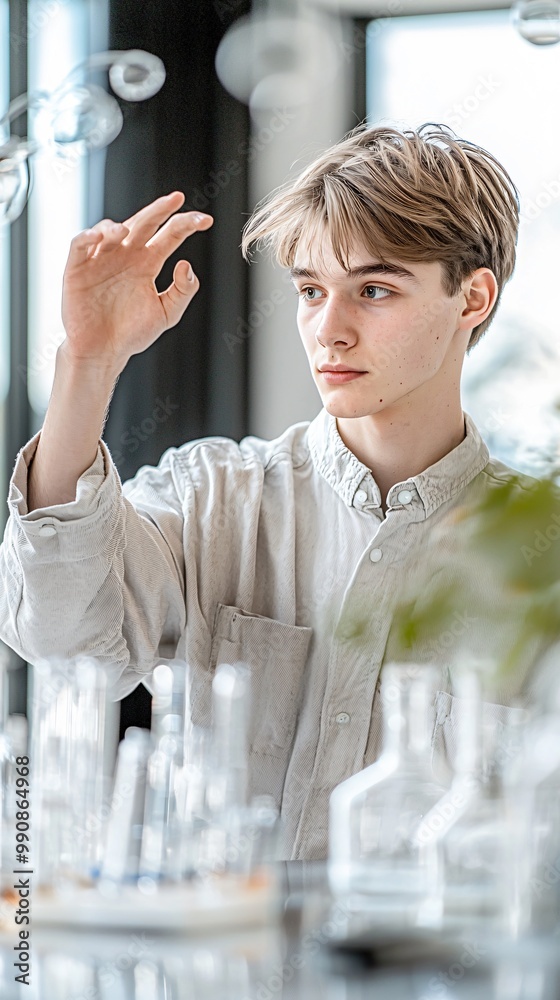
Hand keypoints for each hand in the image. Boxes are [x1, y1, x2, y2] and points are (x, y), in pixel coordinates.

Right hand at [60, 192, 212, 371]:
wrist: (103, 352)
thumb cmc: (131, 333)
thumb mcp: (166, 314)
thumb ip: (182, 291)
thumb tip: (187, 264)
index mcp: (148, 263)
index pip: (169, 236)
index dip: (185, 225)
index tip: (205, 221)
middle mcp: (126, 256)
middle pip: (143, 224)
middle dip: (159, 210)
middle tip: (175, 199)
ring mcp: (102, 259)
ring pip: (110, 230)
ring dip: (119, 225)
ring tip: (126, 230)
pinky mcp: (78, 269)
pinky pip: (80, 245)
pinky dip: (88, 237)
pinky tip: (100, 236)